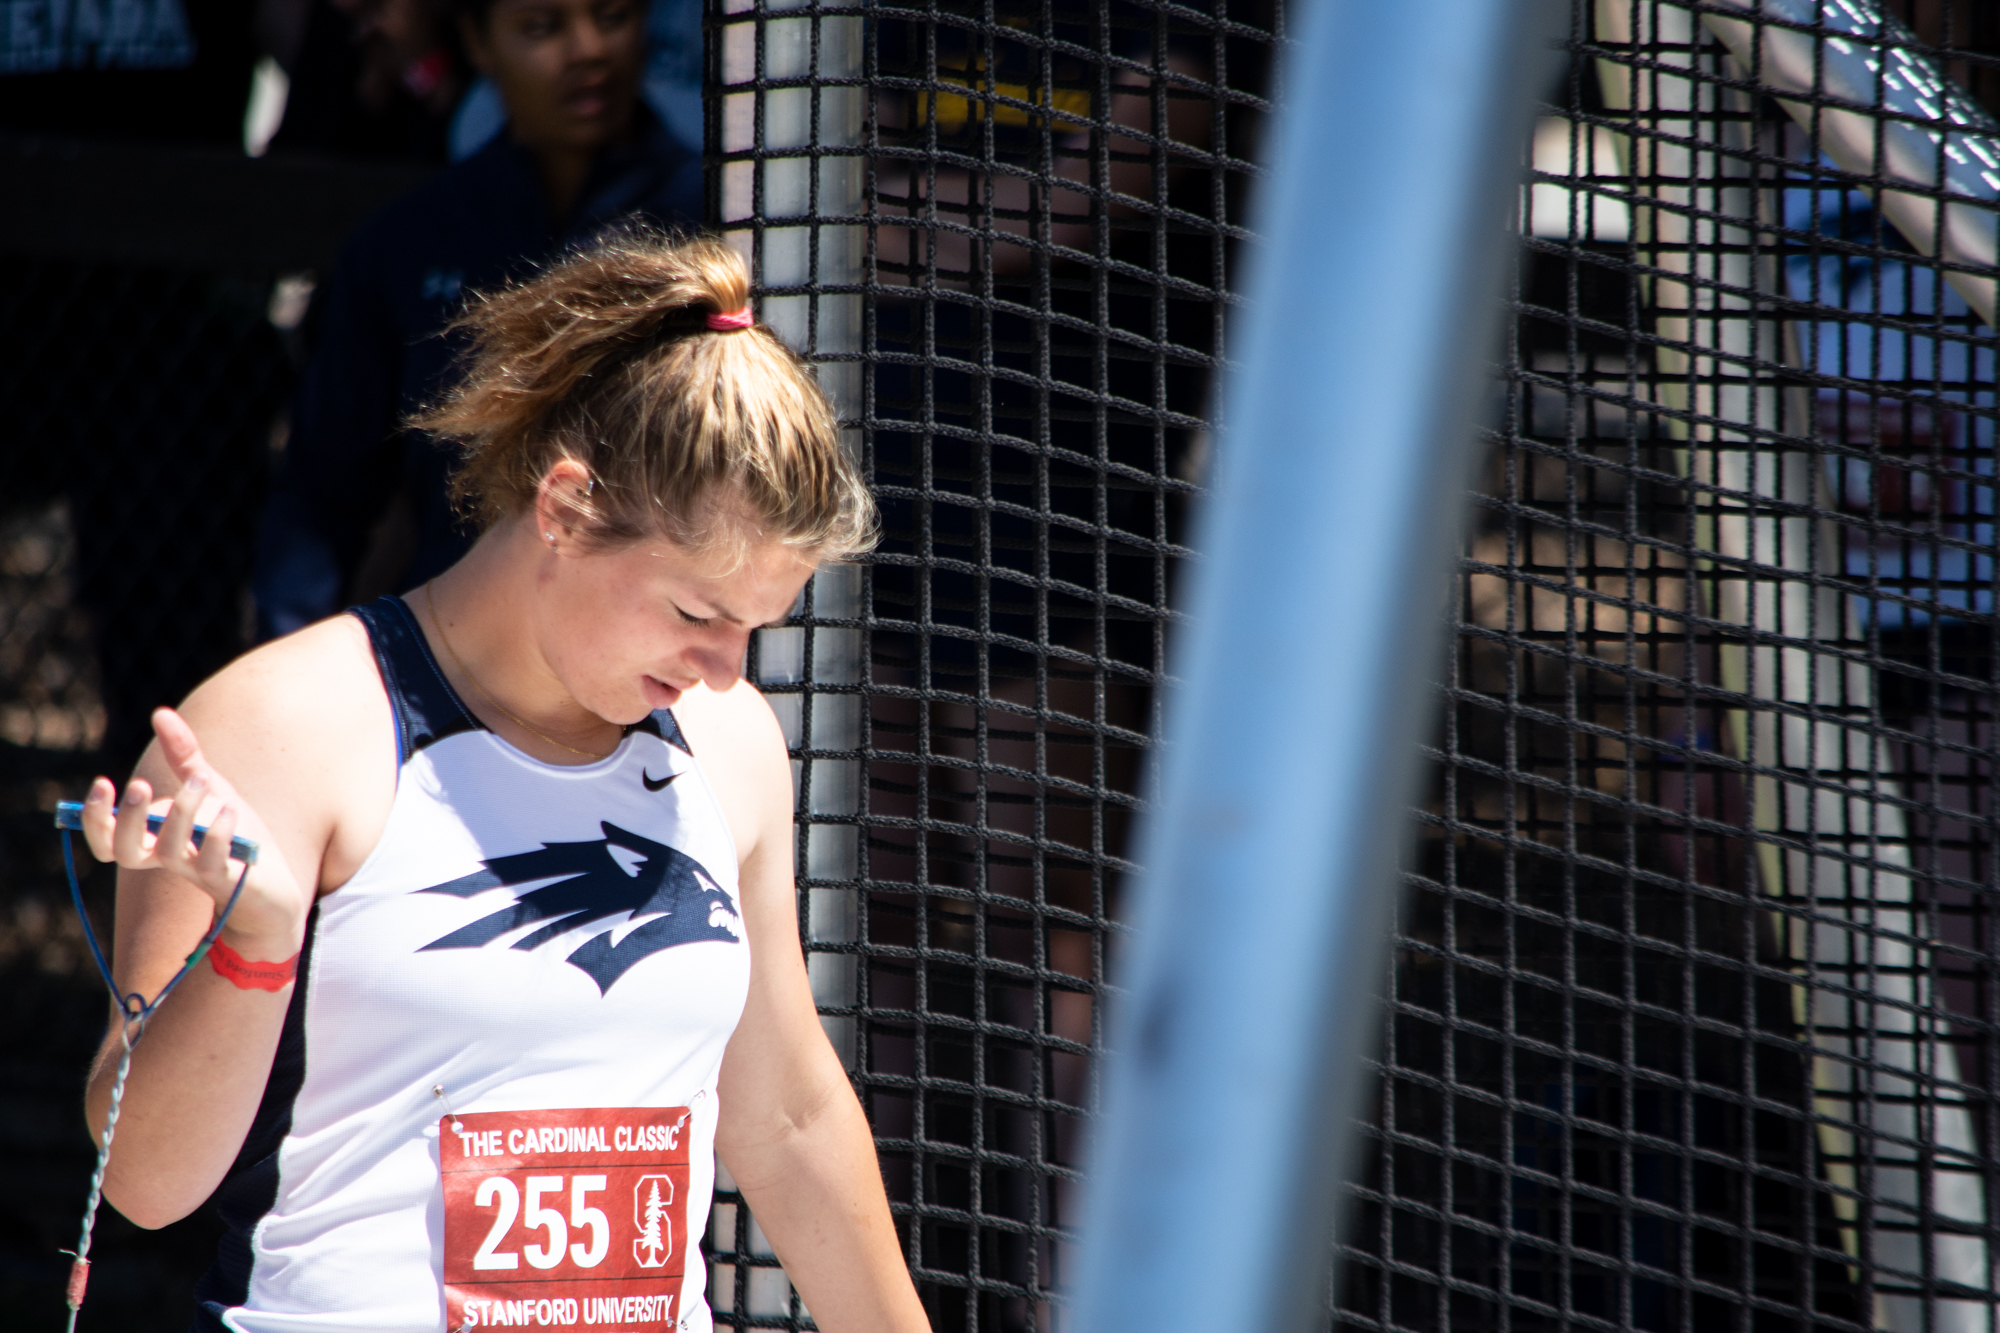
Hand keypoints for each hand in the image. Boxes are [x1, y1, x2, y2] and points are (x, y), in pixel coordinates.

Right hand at [79, 707, 307, 959]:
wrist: (273, 884)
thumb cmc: (233, 835)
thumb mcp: (209, 790)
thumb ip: (184, 757)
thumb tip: (159, 713)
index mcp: (154, 840)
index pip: (107, 839)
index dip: (95, 817)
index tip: (102, 782)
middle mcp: (168, 860)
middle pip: (127, 852)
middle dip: (128, 818)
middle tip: (141, 786)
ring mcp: (196, 872)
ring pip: (170, 851)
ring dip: (182, 811)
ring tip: (203, 779)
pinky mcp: (228, 880)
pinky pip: (214, 861)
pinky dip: (218, 833)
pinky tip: (229, 809)